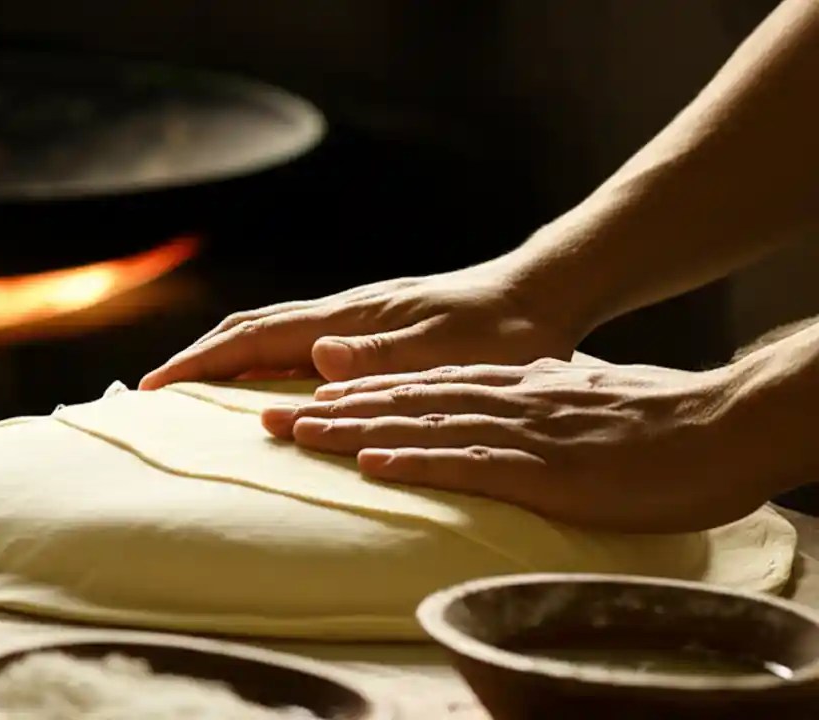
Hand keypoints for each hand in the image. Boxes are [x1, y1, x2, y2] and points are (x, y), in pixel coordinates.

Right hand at [139, 261, 578, 389]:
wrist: (537, 295)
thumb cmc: (501, 331)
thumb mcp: (449, 351)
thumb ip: (383, 356)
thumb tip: (315, 357)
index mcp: (347, 320)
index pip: (253, 338)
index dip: (200, 363)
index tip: (154, 387)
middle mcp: (340, 314)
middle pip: (248, 330)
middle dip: (196, 358)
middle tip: (154, 391)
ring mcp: (351, 318)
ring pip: (268, 332)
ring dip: (223, 357)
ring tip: (192, 387)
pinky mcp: (367, 328)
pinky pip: (293, 342)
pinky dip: (258, 358)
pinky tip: (262, 380)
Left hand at [260, 358, 761, 532]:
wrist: (718, 423)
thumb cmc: (654, 420)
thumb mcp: (580, 401)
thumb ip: (538, 401)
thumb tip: (510, 405)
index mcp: (511, 389)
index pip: (421, 387)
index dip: (361, 394)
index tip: (310, 401)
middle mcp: (503, 402)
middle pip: (403, 402)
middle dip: (333, 410)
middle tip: (268, 417)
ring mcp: (520, 432)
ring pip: (421, 425)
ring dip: (355, 430)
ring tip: (297, 433)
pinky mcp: (543, 467)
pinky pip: (467, 462)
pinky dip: (416, 460)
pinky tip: (374, 463)